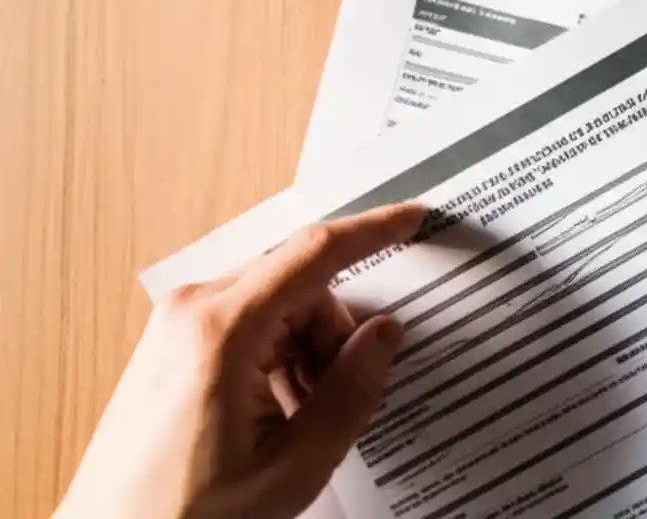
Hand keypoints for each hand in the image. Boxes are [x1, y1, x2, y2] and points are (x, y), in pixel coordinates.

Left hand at [56, 203, 424, 518]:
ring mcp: (179, 324)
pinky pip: (251, 323)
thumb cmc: (186, 515)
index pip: (315, 253)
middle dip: (335, 332)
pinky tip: (275, 412)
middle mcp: (194, 310)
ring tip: (298, 418)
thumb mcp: (293, 466)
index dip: (373, 231)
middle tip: (338, 395)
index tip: (413, 217)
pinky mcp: (175, 342)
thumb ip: (351, 393)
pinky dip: (279, 356)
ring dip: (306, 350)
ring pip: (280, 304)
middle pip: (301, 284)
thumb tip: (386, 335)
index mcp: (223, 330)